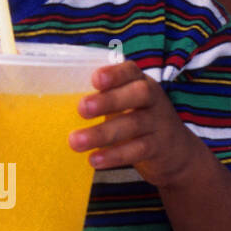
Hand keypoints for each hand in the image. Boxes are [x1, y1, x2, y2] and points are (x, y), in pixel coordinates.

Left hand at [68, 60, 205, 189]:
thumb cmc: (135, 120)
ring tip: (76, 142)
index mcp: (139, 82)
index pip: (130, 71)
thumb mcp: (123, 103)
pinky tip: (94, 159)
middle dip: (108, 100)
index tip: (95, 80)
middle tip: (81, 109)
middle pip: (137, 94)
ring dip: (102, 133)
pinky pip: (138, 150)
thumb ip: (100, 98)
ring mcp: (159, 123)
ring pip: (134, 124)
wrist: (176, 153)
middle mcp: (153, 99)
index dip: (115, 73)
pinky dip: (115, 155)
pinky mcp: (160, 148)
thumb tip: (54, 103)